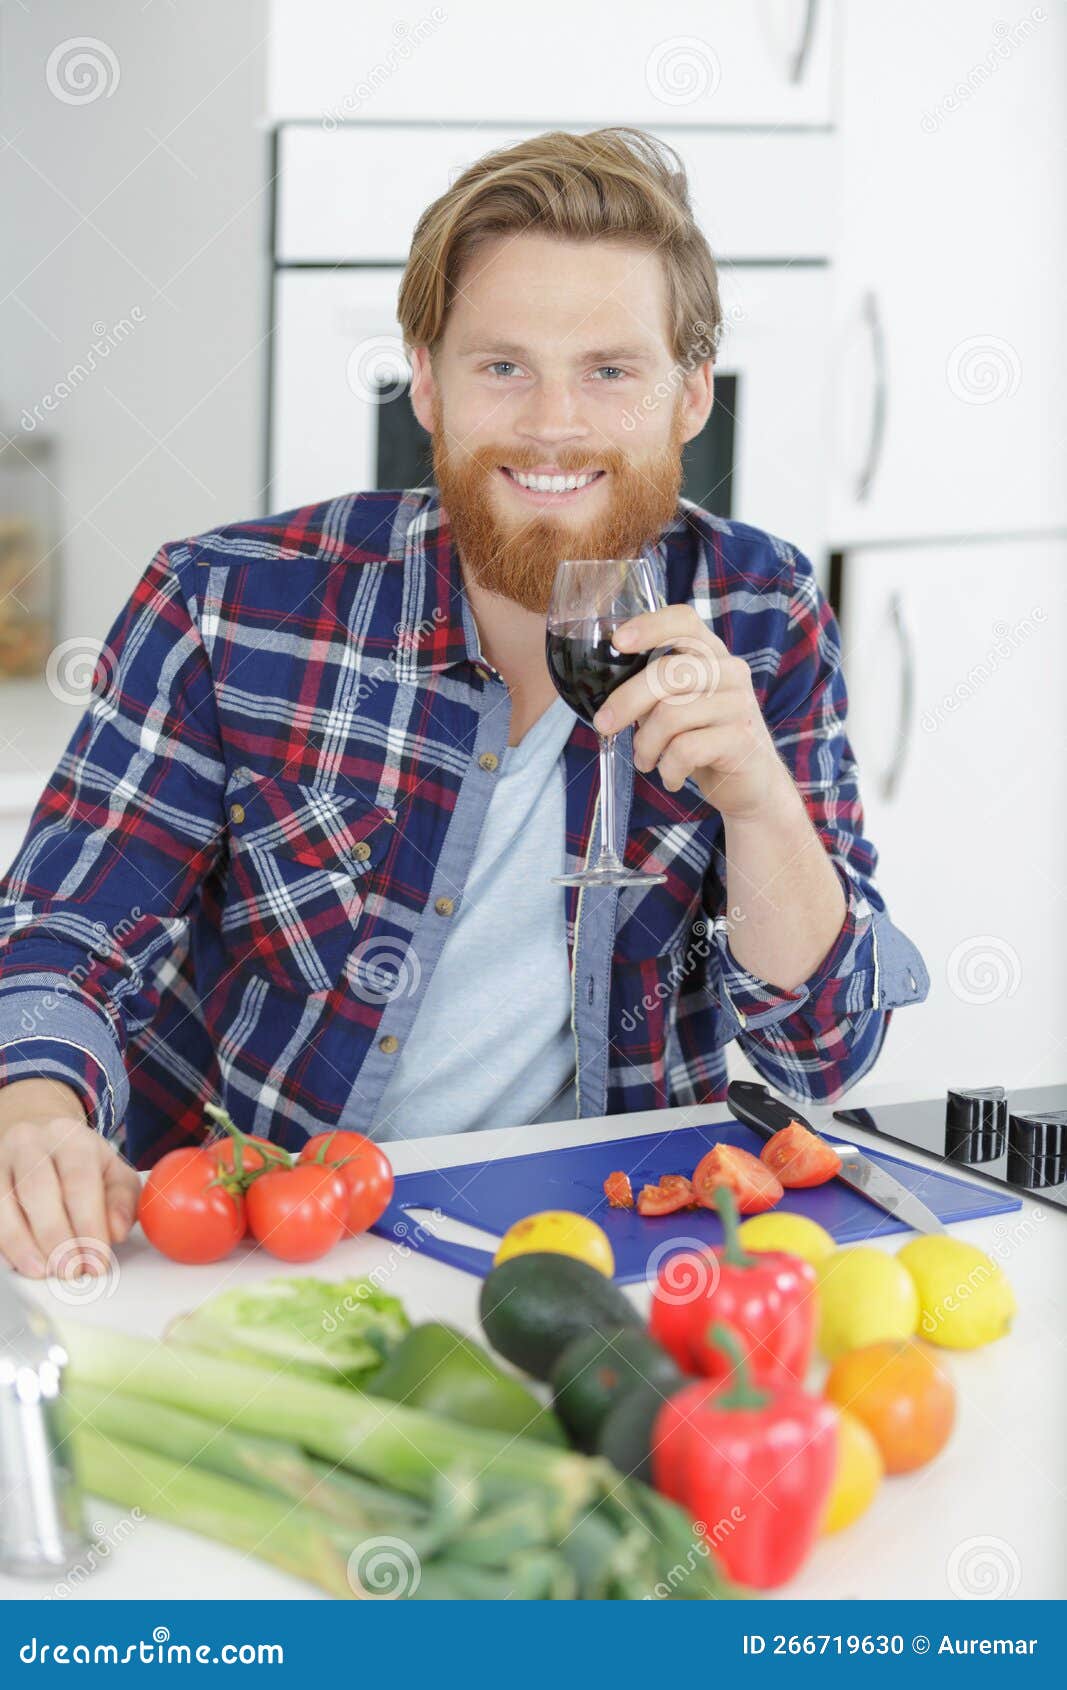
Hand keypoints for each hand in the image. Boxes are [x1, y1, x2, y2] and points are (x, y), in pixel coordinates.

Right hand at [0, 1079, 139, 1278]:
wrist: (41, 1140)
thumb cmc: (80, 1163)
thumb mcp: (113, 1173)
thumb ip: (122, 1201)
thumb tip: (117, 1231)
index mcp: (72, 1138)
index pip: (80, 1181)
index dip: (89, 1225)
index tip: (97, 1260)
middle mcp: (32, 1143)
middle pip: (39, 1190)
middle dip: (56, 1238)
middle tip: (70, 1270)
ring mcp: (2, 1160)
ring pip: (5, 1202)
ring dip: (23, 1244)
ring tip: (43, 1270)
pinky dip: (4, 1242)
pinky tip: (19, 1261)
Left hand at [592, 604, 794, 820]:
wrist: (753, 784)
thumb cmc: (706, 741)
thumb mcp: (680, 708)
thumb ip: (654, 692)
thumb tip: (609, 696)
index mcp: (712, 655)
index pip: (684, 621)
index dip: (649, 627)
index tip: (618, 643)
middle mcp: (730, 671)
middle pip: (666, 673)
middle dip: (625, 702)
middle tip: (605, 725)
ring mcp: (739, 704)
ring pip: (670, 716)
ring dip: (646, 745)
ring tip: (647, 760)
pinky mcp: (742, 739)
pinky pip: (685, 749)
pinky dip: (668, 769)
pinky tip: (672, 776)